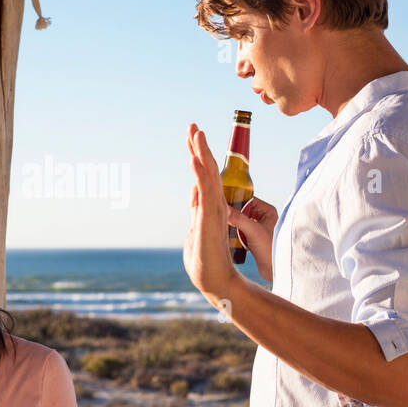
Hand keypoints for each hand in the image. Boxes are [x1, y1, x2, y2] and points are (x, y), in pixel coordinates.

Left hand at [184, 124, 238, 308]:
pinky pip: (206, 192)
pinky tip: (195, 160)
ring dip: (201, 153)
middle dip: (199, 147)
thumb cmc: (206, 258)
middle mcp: (214, 204)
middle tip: (193, 126)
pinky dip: (201, 175)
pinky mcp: (210, 219)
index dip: (197, 154)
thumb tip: (194, 191)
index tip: (193, 135)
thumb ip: (197, 208)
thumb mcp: (196, 227)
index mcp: (209, 205)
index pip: (203, 174)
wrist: (214, 280)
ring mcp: (213, 210)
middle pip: (208, 169)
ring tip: (197, 132)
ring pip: (208, 176)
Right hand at [228, 196, 278, 281]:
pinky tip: (228, 236)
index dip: (235, 201)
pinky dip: (234, 233)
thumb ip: (239, 219)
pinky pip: (240, 231)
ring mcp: (258, 228)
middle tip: (220, 216)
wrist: (274, 270)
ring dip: (233, 225)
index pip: (248, 200)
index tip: (223, 204)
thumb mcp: (253, 232)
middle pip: (242, 211)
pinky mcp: (254, 238)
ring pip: (240, 221)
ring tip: (224, 227)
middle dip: (232, 214)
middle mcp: (264, 218)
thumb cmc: (270, 250)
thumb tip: (225, 208)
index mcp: (268, 211)